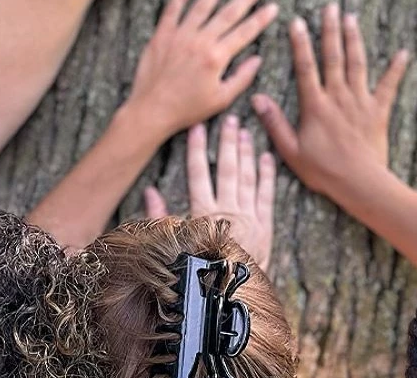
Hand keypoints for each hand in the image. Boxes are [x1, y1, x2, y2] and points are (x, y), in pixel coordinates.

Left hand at [121, 0, 279, 137]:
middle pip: (228, 13)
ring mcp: (180, 35)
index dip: (261, 18)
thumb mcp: (221, 99)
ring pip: (202, 5)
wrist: (152, 110)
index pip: (245, 32)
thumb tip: (257, 60)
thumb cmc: (187, 109)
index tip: (273, 6)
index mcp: (217, 57)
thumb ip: (242, 78)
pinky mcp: (162, 35)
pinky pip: (173, 9)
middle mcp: (200, 41)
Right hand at [144, 116, 275, 267]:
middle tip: (230, 119)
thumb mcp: (175, 246)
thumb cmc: (198, 271)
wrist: (231, 296)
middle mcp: (228, 211)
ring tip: (246, 132)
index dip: (197, 150)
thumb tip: (148, 192)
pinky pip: (267, 196)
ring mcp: (250, 217)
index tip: (196, 128)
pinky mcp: (266, 226)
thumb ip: (160, 218)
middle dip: (228, 142)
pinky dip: (267, 176)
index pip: (199, 174)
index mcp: (204, 214)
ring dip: (247, 153)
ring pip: (248, 178)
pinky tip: (266, 158)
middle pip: (228, 169)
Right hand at [251, 4, 409, 197]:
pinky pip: (389, 86)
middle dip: (330, 31)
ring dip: (354, 39)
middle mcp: (338, 97)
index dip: (300, 44)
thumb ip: (275, 123)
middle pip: (333, 57)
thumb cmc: (323, 171)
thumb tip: (257, 98)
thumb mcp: (291, 151)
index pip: (305, 68)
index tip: (298, 22)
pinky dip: (396, 69)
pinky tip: (403, 53)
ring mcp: (360, 101)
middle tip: (329, 7)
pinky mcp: (378, 111)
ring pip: (357, 64)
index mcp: (315, 105)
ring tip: (351, 17)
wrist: (359, 183)